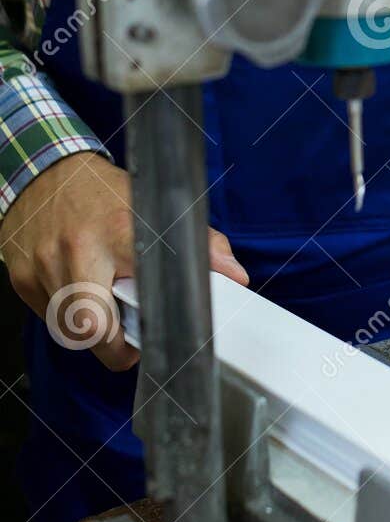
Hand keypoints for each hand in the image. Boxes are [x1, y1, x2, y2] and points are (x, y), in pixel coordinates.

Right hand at [0, 150, 247, 370]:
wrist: (43, 173)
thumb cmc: (103, 194)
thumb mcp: (154, 207)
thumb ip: (199, 243)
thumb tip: (234, 276)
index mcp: (121, 229)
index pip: (141, 290)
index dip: (148, 329)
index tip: (159, 335)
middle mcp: (79, 249)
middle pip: (93, 328)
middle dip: (113, 347)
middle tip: (130, 338)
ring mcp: (45, 266)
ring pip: (69, 332)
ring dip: (91, 333)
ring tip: (106, 307)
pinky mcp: (23, 279)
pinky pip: (49, 320)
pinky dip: (66, 318)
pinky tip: (79, 293)